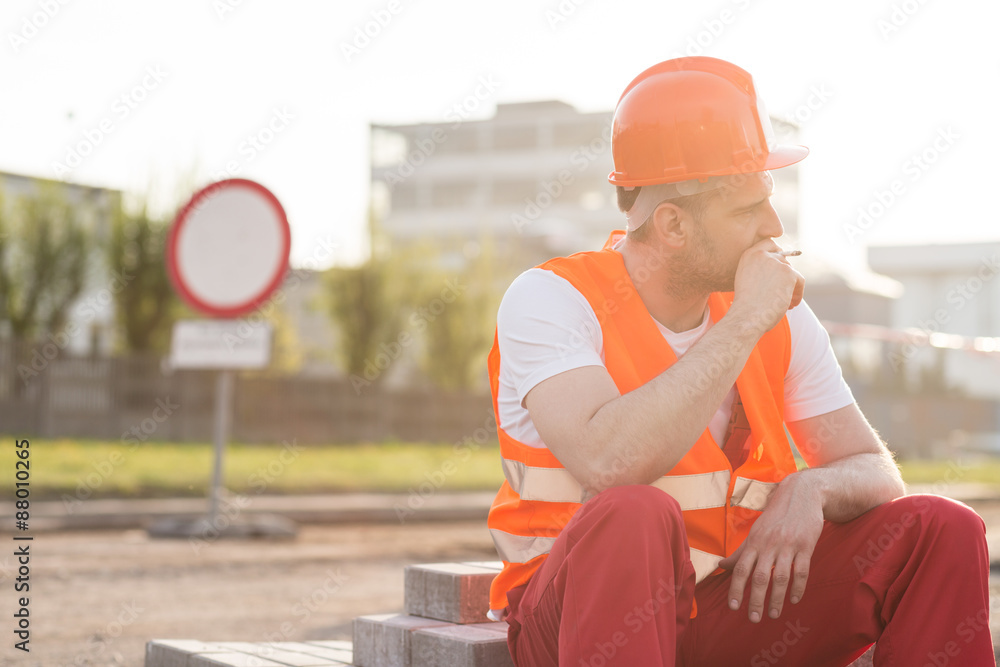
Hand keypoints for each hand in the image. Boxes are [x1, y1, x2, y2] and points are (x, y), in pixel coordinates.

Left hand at [718, 473, 823, 622]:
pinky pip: (801, 570)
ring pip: (780, 576)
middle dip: (755, 599)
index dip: (736, 588)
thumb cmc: (776, 516)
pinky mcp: (806, 545)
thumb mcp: (756, 531)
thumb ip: (740, 551)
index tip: (733, 607)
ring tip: (773, 614)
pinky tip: (794, 600)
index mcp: (754, 541)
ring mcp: (788, 545)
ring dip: (777, 598)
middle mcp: (768, 544)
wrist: (802, 494)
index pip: (741, 568)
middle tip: (753, 618)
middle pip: (759, 576)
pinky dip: (798, 587)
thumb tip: (720, 566)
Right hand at [730, 239, 805, 334]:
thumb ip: (758, 270)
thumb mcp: (745, 280)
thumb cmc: (744, 305)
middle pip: (783, 259)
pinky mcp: (789, 273)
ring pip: (791, 271)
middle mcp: (762, 255)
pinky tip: (790, 305)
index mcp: (749, 255)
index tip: (779, 266)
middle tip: (782, 293)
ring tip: (786, 302)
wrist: (746, 316)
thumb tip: (776, 271)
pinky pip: (799, 281)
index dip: (777, 252)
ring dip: (791, 286)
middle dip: (785, 276)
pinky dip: (797, 294)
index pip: (768, 243)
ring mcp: (776, 262)